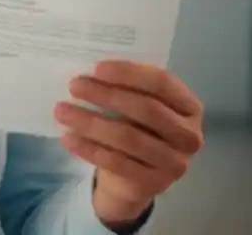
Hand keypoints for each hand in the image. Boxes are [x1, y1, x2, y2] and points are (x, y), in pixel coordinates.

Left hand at [54, 61, 204, 228]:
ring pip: (129, 137)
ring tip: (62, 111)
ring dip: (91, 122)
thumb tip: (90, 72)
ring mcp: (175, 162)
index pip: (162, 83)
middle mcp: (189, 135)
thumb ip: (126, 88)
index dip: (130, 74)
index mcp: (189, 106)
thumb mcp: (138, 105)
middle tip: (74, 86)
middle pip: (146, 110)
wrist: (135, 178)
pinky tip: (69, 138)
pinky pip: (118, 163)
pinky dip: (90, 149)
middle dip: (107, 95)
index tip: (97, 68)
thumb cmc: (136, 127)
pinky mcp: (155, 183)